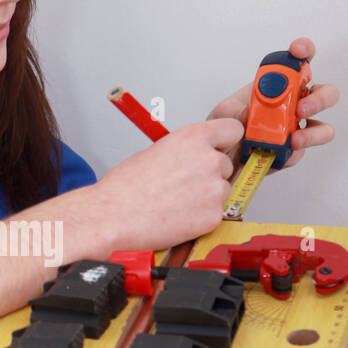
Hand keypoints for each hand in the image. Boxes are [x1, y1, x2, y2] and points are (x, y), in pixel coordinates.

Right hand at [92, 118, 244, 252]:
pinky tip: (179, 216)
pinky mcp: (213, 216)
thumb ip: (185, 149)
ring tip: (178, 202)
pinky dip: (201, 217)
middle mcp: (209, 160)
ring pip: (222, 190)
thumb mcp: (157, 150)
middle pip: (226, 164)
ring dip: (206, 196)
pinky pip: (216, 214)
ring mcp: (214, 190)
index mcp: (194, 137)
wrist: (115, 216)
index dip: (225, 141)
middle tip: (185, 184)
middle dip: (210, 173)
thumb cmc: (126, 186)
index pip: (232, 130)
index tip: (221, 147)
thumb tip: (195, 154)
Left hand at [205, 38, 339, 171]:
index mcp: (278, 85)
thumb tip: (246, 111)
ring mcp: (298, 127)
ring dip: (315, 130)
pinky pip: (307, 147)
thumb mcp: (221, 114)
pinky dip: (300, 148)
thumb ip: (230, 109)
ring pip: (323, 125)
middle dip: (319, 98)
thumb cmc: (229, 129)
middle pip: (323, 92)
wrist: (224, 159)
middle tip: (301, 107)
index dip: (303, 51)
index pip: (296, 61)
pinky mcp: (297, 148)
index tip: (298, 52)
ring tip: (295, 137)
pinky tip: (286, 148)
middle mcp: (293, 103)